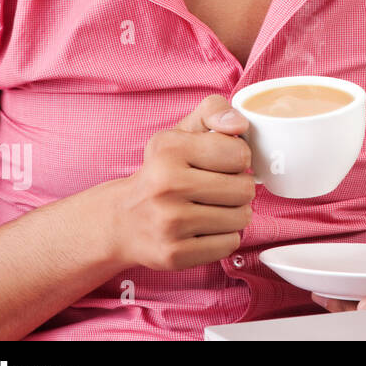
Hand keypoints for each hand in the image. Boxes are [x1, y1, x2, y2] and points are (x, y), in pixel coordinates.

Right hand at [103, 95, 255, 270]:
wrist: (121, 220)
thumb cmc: (162, 172)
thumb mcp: (181, 133)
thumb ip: (213, 111)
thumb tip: (239, 123)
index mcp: (169, 150)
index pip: (240, 153)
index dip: (238, 158)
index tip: (222, 162)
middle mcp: (166, 186)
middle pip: (244, 189)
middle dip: (238, 188)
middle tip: (218, 189)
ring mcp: (169, 223)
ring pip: (241, 218)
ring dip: (234, 214)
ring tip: (211, 208)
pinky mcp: (173, 254)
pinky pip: (230, 244)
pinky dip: (223, 237)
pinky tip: (203, 229)